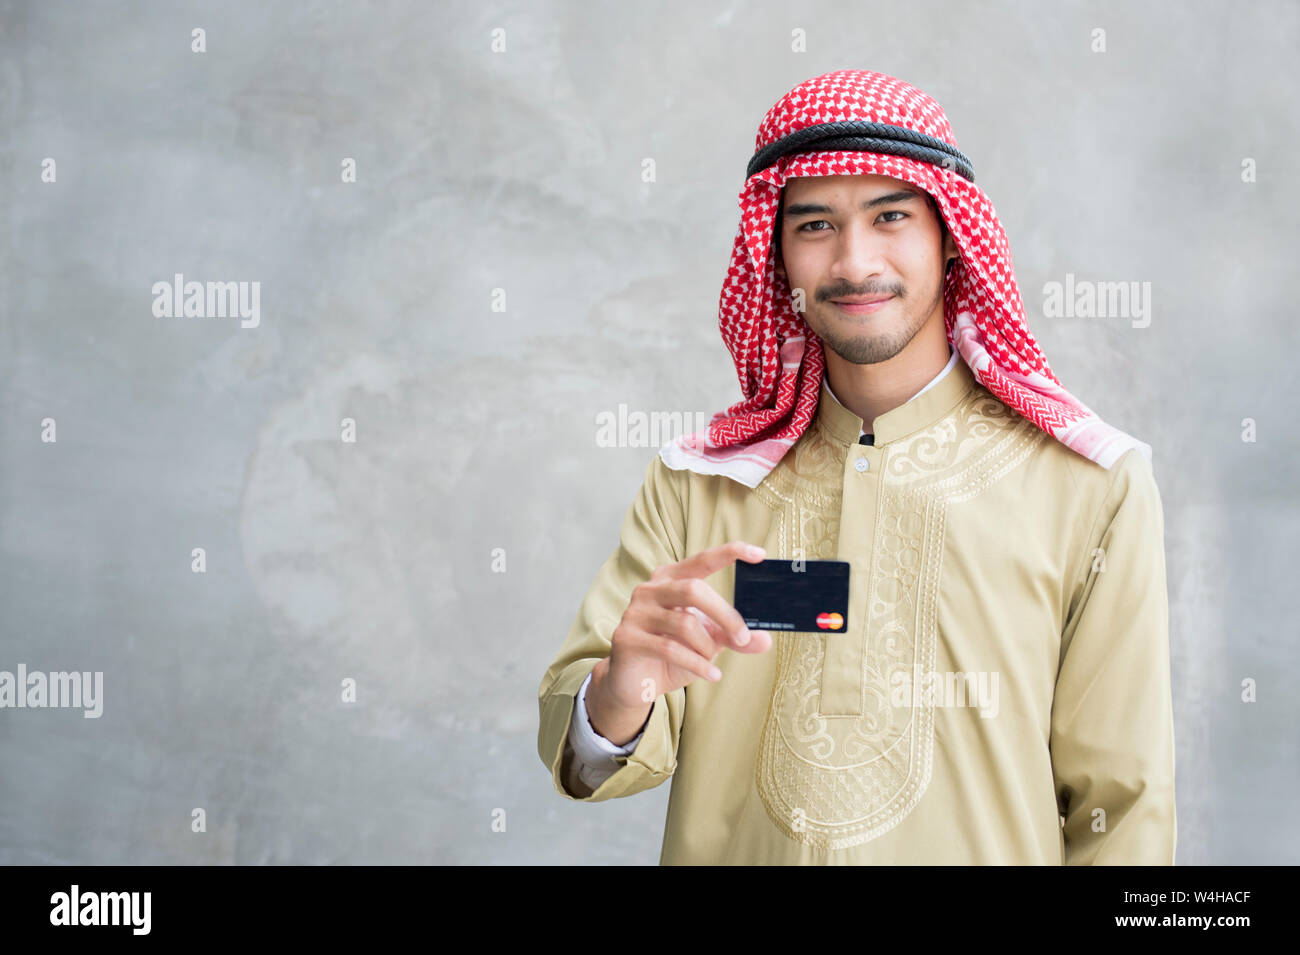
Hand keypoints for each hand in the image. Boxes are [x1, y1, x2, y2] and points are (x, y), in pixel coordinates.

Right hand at [585, 541, 772, 743]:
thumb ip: (732, 637)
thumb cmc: (671, 655)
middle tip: (742, 637)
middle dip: (724, 614)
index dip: (730, 553)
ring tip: (712, 661)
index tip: (759, 554)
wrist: (635, 684)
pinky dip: (697, 664)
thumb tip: (763, 640)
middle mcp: (650, 590)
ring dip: (706, 646)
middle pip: (694, 589)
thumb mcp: (707, 644)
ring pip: (684, 623)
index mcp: (670, 580)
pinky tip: (711, 675)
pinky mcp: (626, 638)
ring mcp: (635, 613)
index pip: (702, 560)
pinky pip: (670, 648)